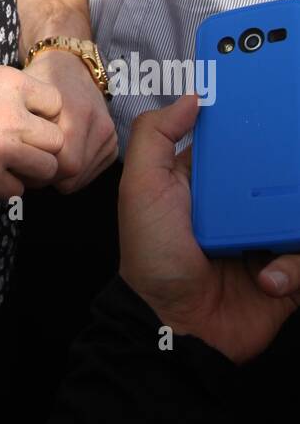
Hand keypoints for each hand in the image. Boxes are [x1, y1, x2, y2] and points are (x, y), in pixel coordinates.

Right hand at [0, 59, 64, 200]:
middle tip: (26, 151)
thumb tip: (23, 100)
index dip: (45, 116)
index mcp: (11, 82)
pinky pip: (16, 191)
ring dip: (31, 172)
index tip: (31, 123)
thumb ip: (2, 86)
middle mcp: (12, 113)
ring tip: (13, 168)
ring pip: (45, 169)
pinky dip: (6, 188)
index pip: (57, 104)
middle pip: (57, 140)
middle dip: (44, 148)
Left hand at [25, 49, 116, 192]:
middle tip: (30, 165)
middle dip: (49, 177)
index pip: (64, 164)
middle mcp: (100, 125)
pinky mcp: (113, 144)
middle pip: (73, 176)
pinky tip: (58, 159)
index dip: (40, 170)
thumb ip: (24, 128)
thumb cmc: (42, 81)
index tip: (24, 162)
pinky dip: (73, 174)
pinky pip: (90, 174)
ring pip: (82, 178)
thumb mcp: (27, 98)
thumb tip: (17, 164)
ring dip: (60, 178)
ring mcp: (109, 135)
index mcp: (78, 112)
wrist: (70, 66)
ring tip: (43, 160)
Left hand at [119, 94, 299, 363]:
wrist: (174, 327)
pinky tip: (268, 279)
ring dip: (292, 227)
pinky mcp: (288, 276)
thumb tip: (194, 96)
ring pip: (297, 214)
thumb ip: (157, 135)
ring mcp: (266, 241)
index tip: (281, 110)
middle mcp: (243, 207)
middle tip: (288, 182)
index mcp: (210, 182)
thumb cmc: (152, 256)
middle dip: (291, 177)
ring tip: (272, 246)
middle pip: (284, 177)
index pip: (244, 144)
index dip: (261, 129)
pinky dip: (296, 269)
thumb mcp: (141, 187)